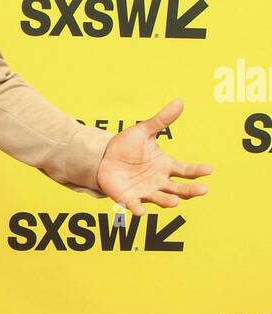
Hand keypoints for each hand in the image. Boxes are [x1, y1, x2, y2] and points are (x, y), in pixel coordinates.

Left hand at [96, 99, 211, 216]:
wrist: (103, 157)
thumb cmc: (126, 145)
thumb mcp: (144, 131)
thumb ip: (161, 120)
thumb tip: (180, 101)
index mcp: (166, 166)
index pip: (185, 170)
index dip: (197, 170)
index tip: (209, 170)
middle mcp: (159, 181)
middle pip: (179, 188)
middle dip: (191, 190)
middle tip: (204, 190)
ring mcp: (146, 192)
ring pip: (161, 199)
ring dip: (168, 201)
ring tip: (176, 201)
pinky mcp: (129, 199)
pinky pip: (135, 206)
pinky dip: (138, 209)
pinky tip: (141, 211)